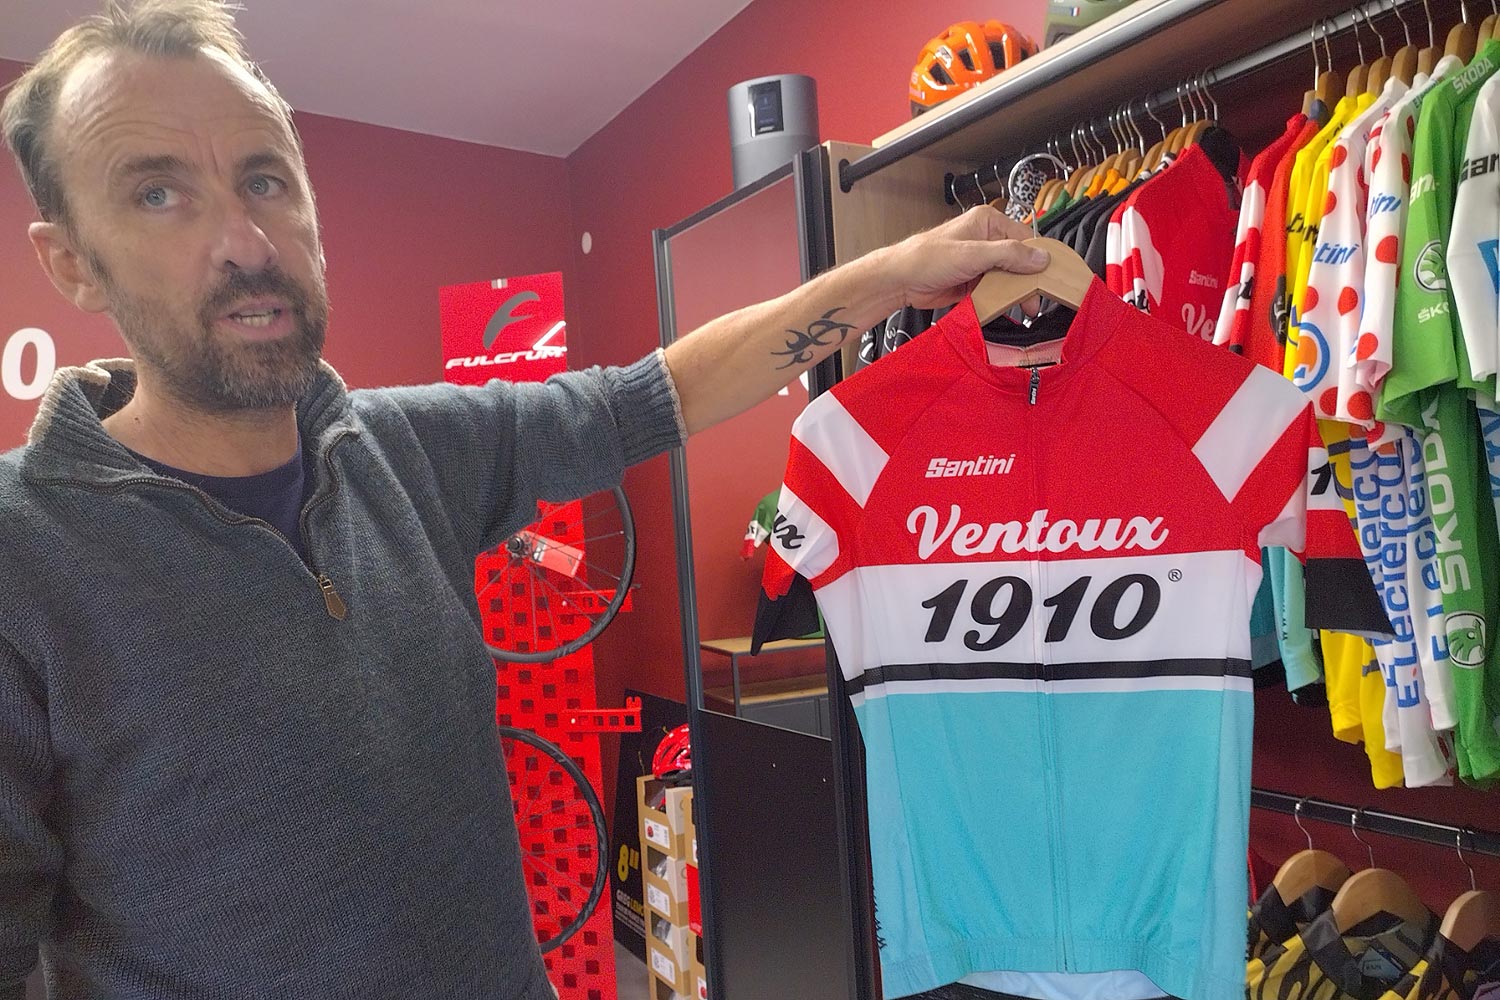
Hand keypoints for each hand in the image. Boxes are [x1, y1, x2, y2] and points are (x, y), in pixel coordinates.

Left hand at [879, 205, 1048, 310]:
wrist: (900, 281)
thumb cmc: (926, 258)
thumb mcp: (973, 254)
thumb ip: (1009, 254)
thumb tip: (1040, 257)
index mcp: (988, 222)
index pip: (1025, 238)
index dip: (1038, 259)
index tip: (1048, 277)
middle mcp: (986, 239)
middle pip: (1019, 260)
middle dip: (1027, 280)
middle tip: (1035, 299)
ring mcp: (980, 261)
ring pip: (1008, 277)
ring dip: (1014, 292)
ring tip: (1024, 307)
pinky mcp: (973, 280)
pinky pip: (995, 290)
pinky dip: (1001, 300)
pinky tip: (1006, 309)